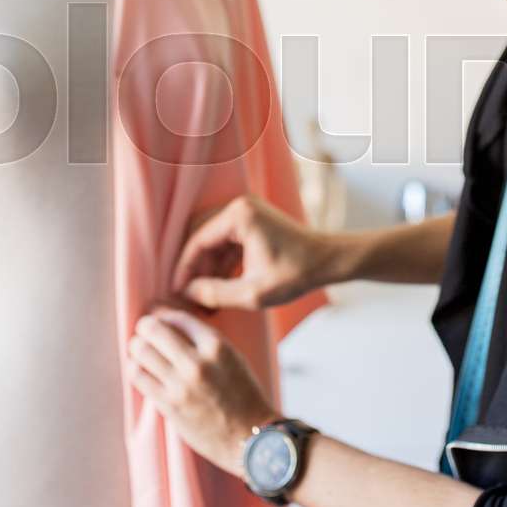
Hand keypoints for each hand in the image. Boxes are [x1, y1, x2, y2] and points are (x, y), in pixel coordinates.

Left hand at [125, 307, 277, 475]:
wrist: (250, 437)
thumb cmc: (243, 396)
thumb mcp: (233, 358)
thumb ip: (205, 341)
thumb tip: (172, 324)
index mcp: (217, 346)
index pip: (178, 318)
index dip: (164, 316)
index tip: (159, 319)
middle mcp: (197, 362)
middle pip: (154, 330)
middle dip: (145, 327)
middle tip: (143, 331)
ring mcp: (181, 385)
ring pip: (141, 352)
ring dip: (137, 348)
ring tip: (139, 350)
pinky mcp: (169, 405)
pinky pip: (140, 378)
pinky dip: (136, 370)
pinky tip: (142, 371)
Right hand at [173, 193, 346, 310]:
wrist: (329, 261)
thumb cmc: (297, 274)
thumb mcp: (253, 293)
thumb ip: (216, 294)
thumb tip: (187, 293)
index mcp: (238, 216)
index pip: (197, 243)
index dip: (184, 270)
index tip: (177, 293)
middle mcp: (239, 207)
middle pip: (203, 241)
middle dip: (195, 271)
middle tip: (188, 298)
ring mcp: (247, 213)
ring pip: (214, 244)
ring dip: (208, 270)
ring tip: (203, 299)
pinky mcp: (253, 222)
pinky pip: (228, 244)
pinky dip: (222, 265)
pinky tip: (218, 290)